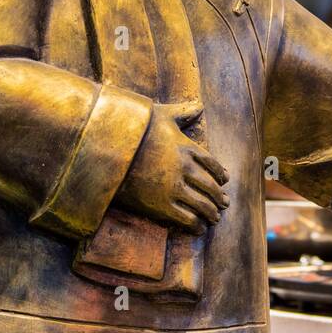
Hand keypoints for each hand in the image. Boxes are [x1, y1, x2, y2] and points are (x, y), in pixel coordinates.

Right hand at [117, 99, 228, 234]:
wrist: (107, 150)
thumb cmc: (134, 129)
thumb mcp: (160, 114)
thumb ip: (182, 111)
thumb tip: (200, 105)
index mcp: (187, 147)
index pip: (212, 164)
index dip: (220, 174)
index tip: (224, 180)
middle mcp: (184, 169)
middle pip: (210, 186)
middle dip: (219, 197)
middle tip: (224, 203)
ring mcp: (173, 188)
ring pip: (202, 205)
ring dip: (212, 213)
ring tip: (214, 217)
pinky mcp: (160, 205)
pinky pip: (186, 219)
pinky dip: (196, 225)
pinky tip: (199, 227)